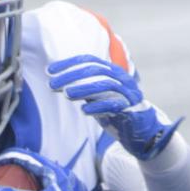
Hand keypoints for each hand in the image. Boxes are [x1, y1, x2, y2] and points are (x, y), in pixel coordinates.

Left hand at [47, 55, 181, 160]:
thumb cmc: (115, 111)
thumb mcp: (96, 97)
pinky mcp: (130, 108)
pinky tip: (84, 111)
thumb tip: (59, 82)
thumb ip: (83, 88)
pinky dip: (99, 107)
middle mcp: (120, 78)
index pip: (89, 61)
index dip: (69, 64)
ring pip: (105, 85)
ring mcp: (127, 92)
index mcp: (112, 72)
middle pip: (95, 70)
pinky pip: (114, 105)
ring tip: (66, 94)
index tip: (49, 71)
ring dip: (84, 88)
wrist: (140, 130)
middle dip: (72, 75)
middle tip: (52, 83)